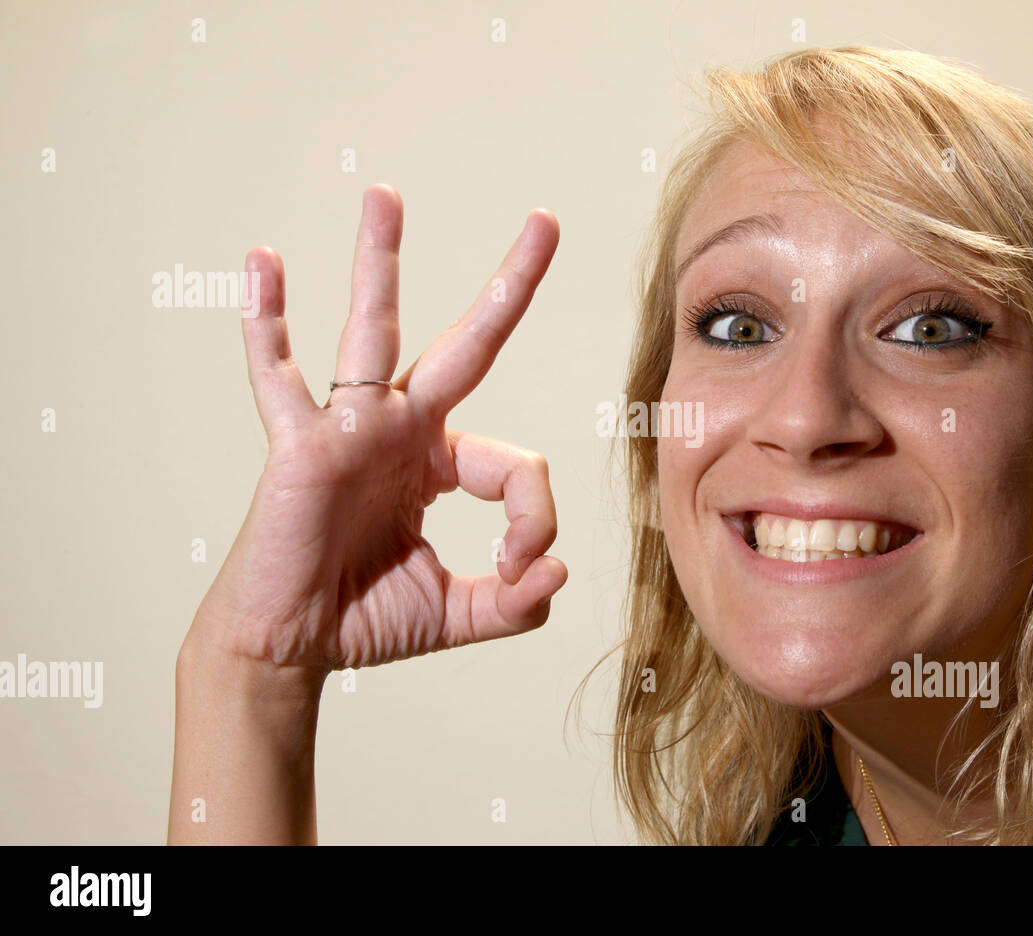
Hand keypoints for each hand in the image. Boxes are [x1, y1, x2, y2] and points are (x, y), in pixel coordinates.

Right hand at [192, 185, 566, 674]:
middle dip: (509, 285)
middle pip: (465, 345)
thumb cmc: (365, 617)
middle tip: (545, 221)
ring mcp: (350, 429)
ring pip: (372, 333)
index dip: (534, 519)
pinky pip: (278, 376)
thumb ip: (516, 603)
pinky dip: (267, 323)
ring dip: (379, 263)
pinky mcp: (299, 446)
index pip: (517, 466)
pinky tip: (263, 263)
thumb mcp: (460, 613)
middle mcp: (402, 431)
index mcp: (441, 462)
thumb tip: (558, 574)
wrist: (290, 648)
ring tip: (386, 197)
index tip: (524, 566)